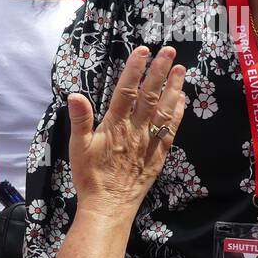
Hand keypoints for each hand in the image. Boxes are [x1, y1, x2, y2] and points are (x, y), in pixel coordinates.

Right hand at [68, 46, 186, 212]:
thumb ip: (80, 120)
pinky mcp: (159, 154)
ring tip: (181, 69)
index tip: (143, 51)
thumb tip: (74, 95)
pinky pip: (171, 130)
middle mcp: (135, 130)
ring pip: (165, 110)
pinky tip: (182, 100)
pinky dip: (178, 114)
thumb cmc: (90, 177)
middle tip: (169, 51)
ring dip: (174, 88)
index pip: (126, 90)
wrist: (108, 206)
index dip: (135, 69)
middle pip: (150, 95)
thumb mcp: (78, 147)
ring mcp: (149, 142)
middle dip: (160, 72)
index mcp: (115, 125)